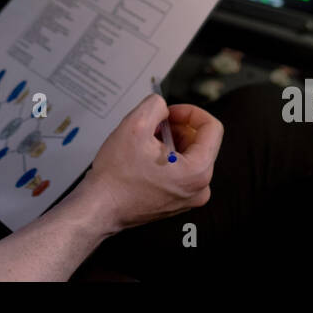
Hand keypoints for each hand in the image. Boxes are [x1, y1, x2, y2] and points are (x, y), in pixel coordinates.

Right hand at [79, 94, 222, 231]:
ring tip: (145, 144)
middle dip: (176, 128)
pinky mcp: (177, 202)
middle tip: (152, 127)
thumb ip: (156, 105)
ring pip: (189, 156)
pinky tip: (145, 159)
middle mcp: (200, 188)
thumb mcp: (135, 125)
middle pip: (200, 142)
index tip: (170, 112)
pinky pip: (181, 171)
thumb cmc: (116, 176)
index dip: (190, 112)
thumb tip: (163, 107)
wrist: (100, 207)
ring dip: (170, 143)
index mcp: (198, 171)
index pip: (212, 128)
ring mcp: (189, 198)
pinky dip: (166, 159)